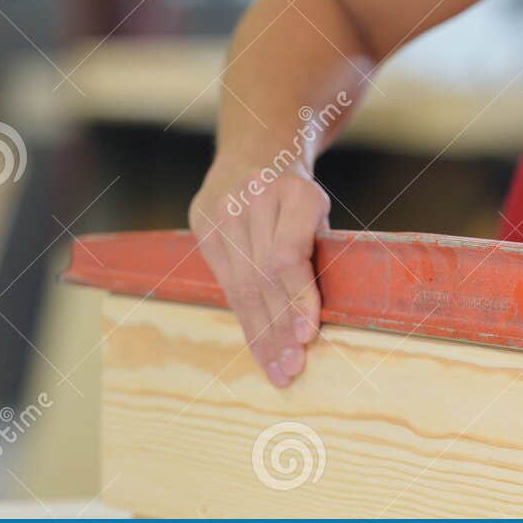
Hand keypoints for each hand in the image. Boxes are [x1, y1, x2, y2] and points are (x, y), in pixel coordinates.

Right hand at [188, 154, 328, 386]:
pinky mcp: (202, 227)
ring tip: (279, 371)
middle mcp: (253, 200)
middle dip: (280, 328)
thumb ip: (319, 252)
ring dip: (262, 334)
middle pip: (263, 277)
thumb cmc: (300, 194)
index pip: (288, 256)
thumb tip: (317, 320)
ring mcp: (222, 212)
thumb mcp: (320, 210)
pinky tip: (258, 348)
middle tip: (294, 368)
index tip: (308, 336)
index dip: (298, 298)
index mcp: (294, 192)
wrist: (257, 151)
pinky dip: (245, 320)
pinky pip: (225, 284)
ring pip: (242, 286)